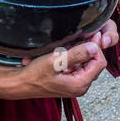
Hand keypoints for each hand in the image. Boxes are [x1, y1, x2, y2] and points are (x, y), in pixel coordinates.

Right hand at [0, 21, 117, 99]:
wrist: (19, 84)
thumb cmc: (34, 75)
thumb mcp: (55, 61)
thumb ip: (76, 54)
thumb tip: (94, 46)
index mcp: (80, 84)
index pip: (99, 62)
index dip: (97, 48)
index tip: (92, 35)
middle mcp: (80, 86)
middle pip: (94, 63)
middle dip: (90, 48)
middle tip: (84, 34)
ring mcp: (74, 84)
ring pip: (86, 63)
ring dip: (81, 51)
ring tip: (72, 40)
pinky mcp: (68, 81)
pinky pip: (77, 65)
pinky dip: (74, 56)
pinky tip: (65, 48)